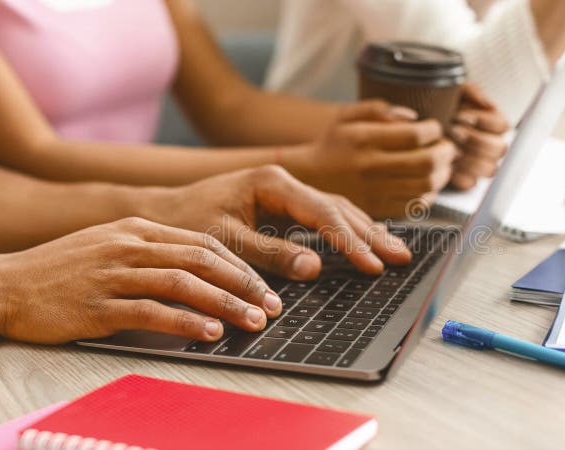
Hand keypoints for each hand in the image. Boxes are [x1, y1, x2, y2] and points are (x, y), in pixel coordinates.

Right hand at [0, 218, 282, 343]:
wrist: (6, 283)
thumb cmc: (64, 269)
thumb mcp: (111, 246)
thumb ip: (153, 253)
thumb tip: (200, 275)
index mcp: (138, 229)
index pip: (204, 244)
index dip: (240, 266)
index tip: (265, 286)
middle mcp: (131, 246)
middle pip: (202, 260)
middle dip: (244, 283)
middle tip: (272, 305)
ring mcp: (114, 274)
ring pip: (183, 284)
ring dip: (225, 303)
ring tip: (254, 320)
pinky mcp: (98, 305)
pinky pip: (151, 311)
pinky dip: (185, 322)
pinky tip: (209, 332)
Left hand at [149, 165, 411, 280]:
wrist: (163, 210)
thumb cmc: (188, 221)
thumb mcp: (227, 240)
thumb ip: (271, 253)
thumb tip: (315, 267)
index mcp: (272, 183)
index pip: (323, 212)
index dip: (350, 240)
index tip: (371, 264)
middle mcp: (284, 181)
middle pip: (339, 207)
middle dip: (370, 234)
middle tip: (401, 257)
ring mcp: (286, 191)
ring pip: (336, 209)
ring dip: (365, 230)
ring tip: (394, 250)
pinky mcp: (283, 204)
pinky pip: (324, 215)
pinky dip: (347, 229)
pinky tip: (365, 240)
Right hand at [292, 100, 457, 216]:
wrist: (310, 178)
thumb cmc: (333, 143)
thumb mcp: (347, 115)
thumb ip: (378, 108)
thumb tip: (412, 117)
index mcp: (364, 139)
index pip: (414, 135)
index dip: (434, 130)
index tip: (435, 127)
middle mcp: (370, 166)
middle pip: (426, 162)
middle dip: (445, 152)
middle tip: (447, 147)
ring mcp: (375, 191)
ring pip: (425, 185)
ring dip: (442, 174)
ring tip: (442, 165)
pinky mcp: (378, 209)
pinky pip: (415, 205)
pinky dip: (430, 193)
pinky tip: (428, 183)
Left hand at [447, 83, 509, 189]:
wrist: (417, 121)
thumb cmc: (439, 107)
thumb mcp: (455, 91)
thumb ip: (473, 92)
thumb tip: (488, 105)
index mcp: (494, 124)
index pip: (502, 126)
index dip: (484, 121)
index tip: (462, 116)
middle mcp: (491, 145)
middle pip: (498, 149)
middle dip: (474, 139)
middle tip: (453, 131)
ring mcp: (480, 164)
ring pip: (488, 168)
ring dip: (468, 157)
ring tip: (448, 145)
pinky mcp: (465, 179)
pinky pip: (470, 183)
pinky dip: (458, 174)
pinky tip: (445, 162)